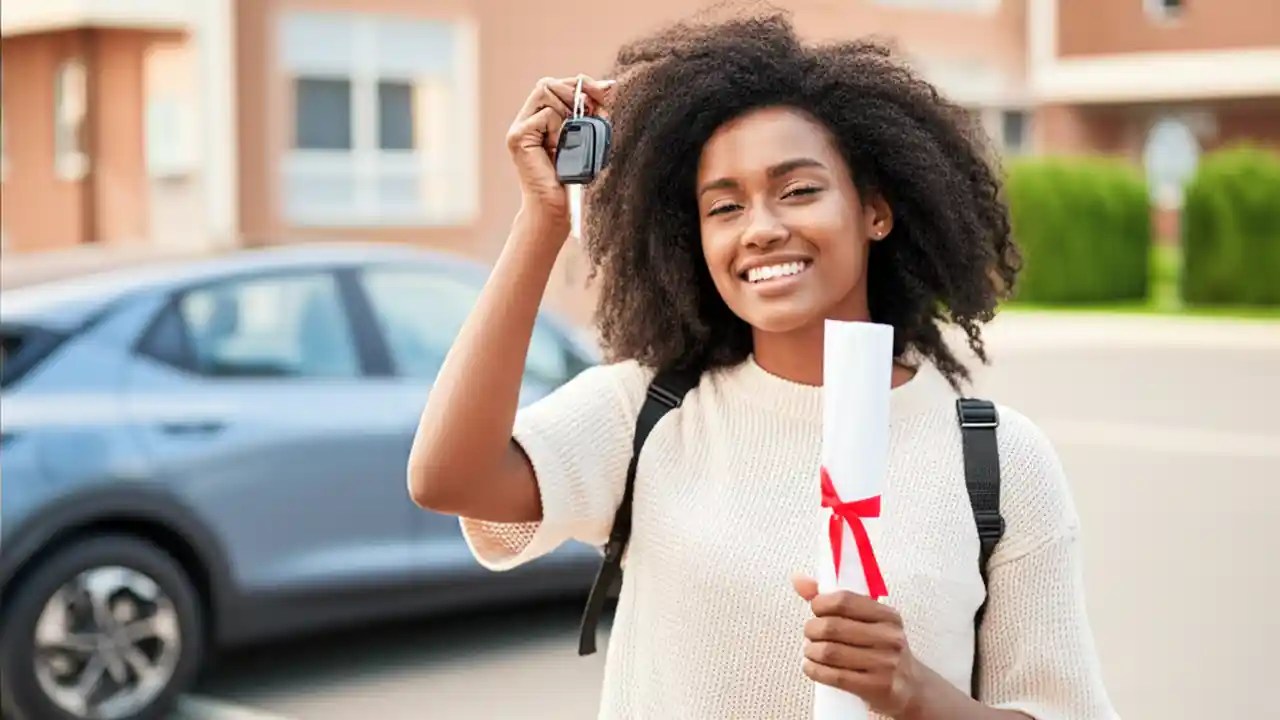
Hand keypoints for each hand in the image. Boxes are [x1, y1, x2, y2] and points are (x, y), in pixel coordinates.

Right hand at [505, 75, 614, 232]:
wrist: (557, 209)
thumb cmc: (573, 179)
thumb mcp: (590, 137)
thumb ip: (595, 112)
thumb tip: (610, 86)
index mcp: (541, 118)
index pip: (556, 85)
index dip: (580, 84)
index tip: (604, 91)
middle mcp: (527, 119)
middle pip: (548, 83)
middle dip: (574, 91)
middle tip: (591, 109)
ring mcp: (520, 127)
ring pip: (546, 92)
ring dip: (566, 111)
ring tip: (569, 137)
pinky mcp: (518, 137)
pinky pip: (546, 115)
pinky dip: (559, 129)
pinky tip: (558, 148)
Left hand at [793, 574, 923, 717]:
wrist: (912, 687)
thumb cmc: (882, 650)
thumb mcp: (867, 622)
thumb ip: (833, 601)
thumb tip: (799, 580)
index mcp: (887, 616)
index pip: (844, 600)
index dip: (820, 604)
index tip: (816, 611)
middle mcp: (889, 637)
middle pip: (832, 627)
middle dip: (812, 630)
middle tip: (810, 635)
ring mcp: (885, 663)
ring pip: (830, 652)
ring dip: (811, 651)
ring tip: (810, 651)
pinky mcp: (877, 686)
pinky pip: (835, 676)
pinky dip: (815, 670)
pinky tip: (811, 667)